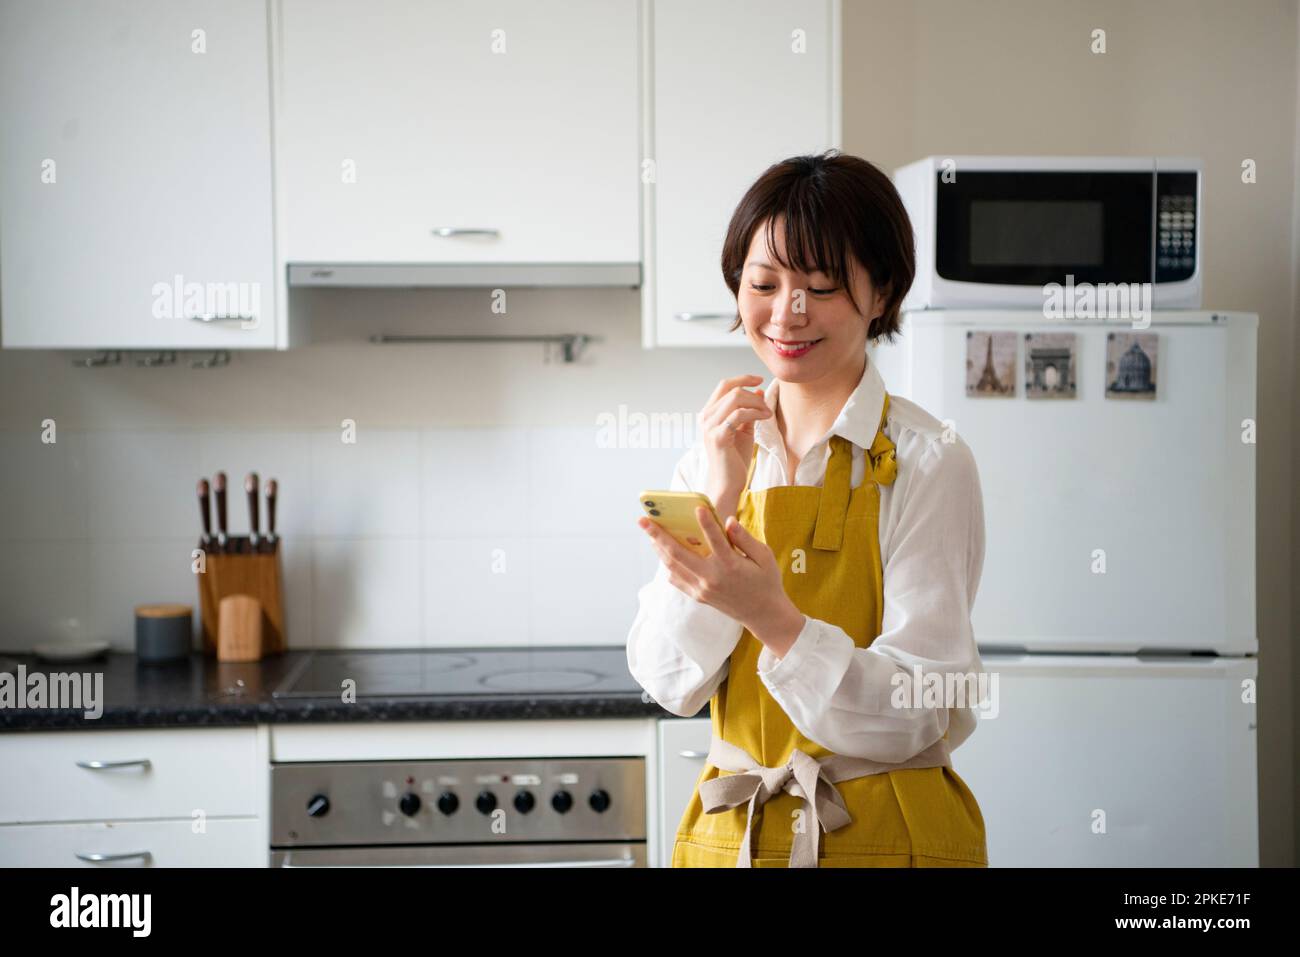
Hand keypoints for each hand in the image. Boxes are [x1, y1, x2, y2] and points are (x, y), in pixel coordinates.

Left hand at [637, 505, 804, 656]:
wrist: (763, 615)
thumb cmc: (767, 581)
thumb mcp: (764, 557)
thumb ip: (745, 539)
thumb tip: (728, 521)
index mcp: (731, 565)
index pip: (716, 540)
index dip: (706, 522)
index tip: (697, 507)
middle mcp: (712, 578)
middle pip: (678, 553)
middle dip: (658, 535)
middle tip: (643, 520)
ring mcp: (702, 589)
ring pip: (672, 566)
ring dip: (658, 548)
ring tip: (649, 533)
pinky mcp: (698, 596)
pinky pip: (677, 579)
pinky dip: (668, 565)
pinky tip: (664, 553)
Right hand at [697, 374, 771, 518]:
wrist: (728, 483)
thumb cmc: (734, 458)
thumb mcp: (744, 429)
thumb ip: (749, 410)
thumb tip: (758, 390)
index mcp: (709, 413)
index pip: (724, 385)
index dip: (742, 379)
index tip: (759, 379)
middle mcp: (706, 418)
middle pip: (731, 390)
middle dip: (753, 394)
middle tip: (766, 406)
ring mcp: (710, 427)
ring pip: (735, 399)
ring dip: (756, 403)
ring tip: (767, 413)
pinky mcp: (719, 437)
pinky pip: (739, 415)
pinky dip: (755, 412)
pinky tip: (765, 418)